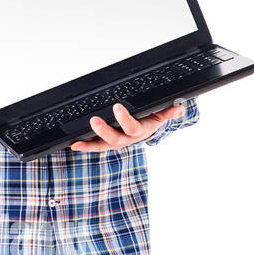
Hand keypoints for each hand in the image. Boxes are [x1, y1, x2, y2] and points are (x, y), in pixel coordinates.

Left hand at [69, 101, 185, 151]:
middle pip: (115, 139)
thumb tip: (180, 109)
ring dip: (90, 145)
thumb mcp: (161, 115)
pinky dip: (85, 147)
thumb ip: (168, 111)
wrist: (147, 130)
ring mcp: (116, 143)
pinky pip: (95, 147)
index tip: (117, 107)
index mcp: (139, 131)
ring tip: (77, 142)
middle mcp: (127, 139)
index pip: (132, 127)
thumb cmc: (151, 120)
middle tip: (94, 120)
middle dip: (104, 131)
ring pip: (103, 146)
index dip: (124, 119)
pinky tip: (74, 145)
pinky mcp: (107, 143)